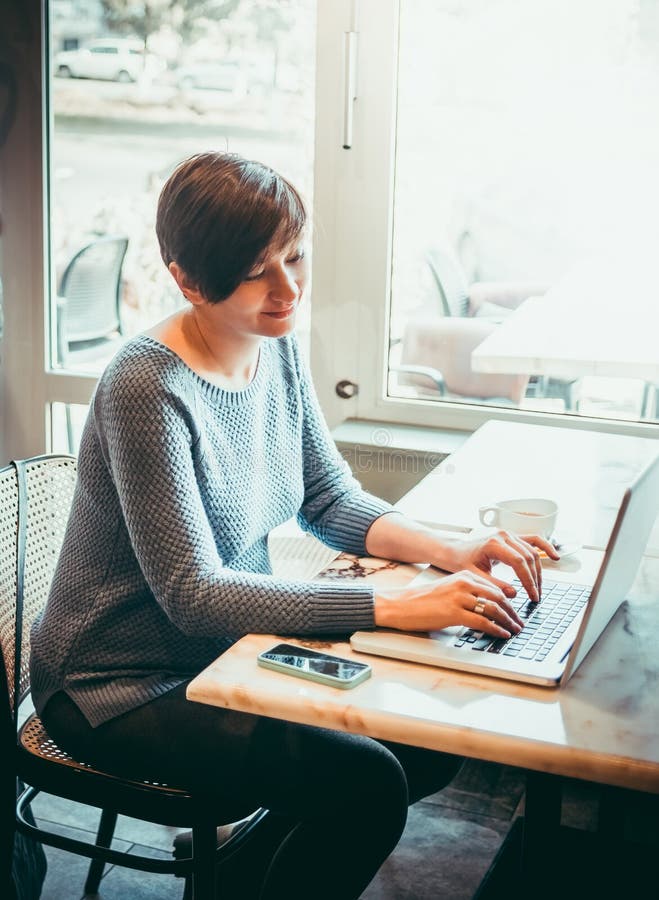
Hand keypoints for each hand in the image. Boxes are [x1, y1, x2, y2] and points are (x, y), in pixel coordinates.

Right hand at [374, 569, 524, 637]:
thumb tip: (487, 608)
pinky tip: (502, 634)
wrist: (400, 605)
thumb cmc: (422, 601)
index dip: (509, 601)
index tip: (516, 611)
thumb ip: (467, 595)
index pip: (495, 587)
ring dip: (508, 622)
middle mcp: (464, 584)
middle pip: (499, 597)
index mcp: (463, 576)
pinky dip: (497, 629)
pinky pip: (483, 622)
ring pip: (494, 609)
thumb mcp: (448, 590)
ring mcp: (459, 598)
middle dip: (513, 612)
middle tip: (520, 622)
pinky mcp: (454, 613)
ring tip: (515, 630)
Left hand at [442, 530, 559, 602]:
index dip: (528, 581)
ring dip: (538, 570)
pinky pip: (533, 540)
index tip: (532, 595)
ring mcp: (509, 534)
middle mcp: (503, 535)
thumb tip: (514, 594)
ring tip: (539, 587)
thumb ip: (494, 585)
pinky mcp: (512, 537)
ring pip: (532, 552)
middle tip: (536, 596)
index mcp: (493, 544)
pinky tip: (554, 556)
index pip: (519, 562)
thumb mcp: (475, 576)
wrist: (454, 550)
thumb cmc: (461, 561)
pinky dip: (545, 547)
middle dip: (534, 579)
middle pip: (528, 557)